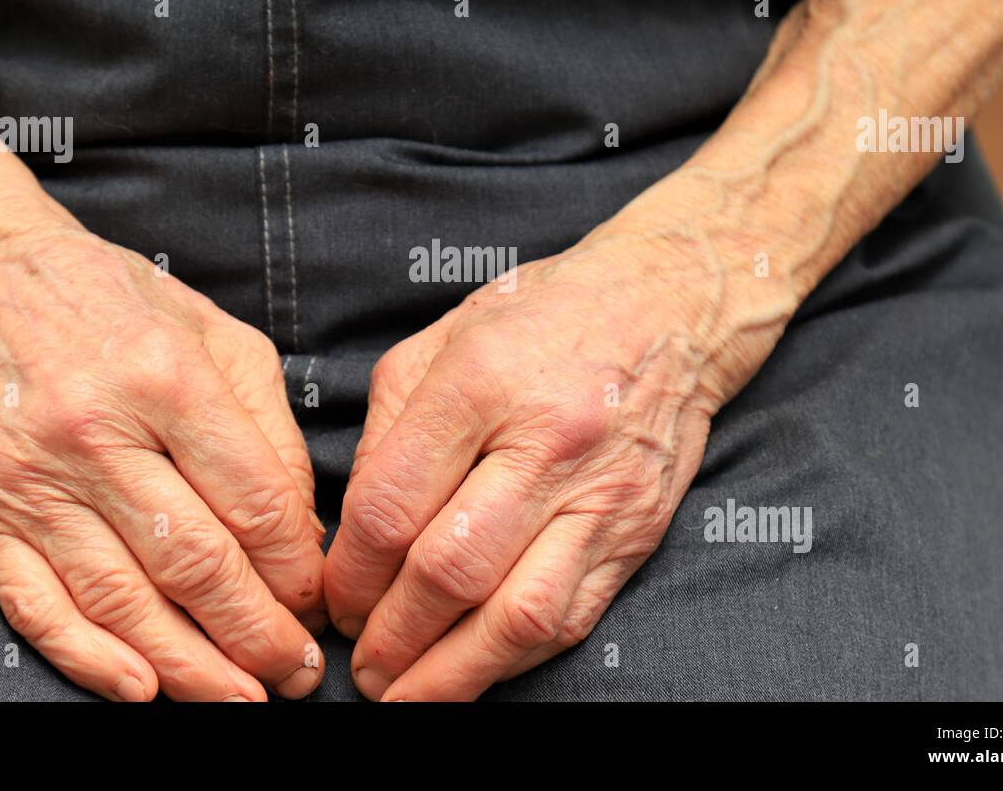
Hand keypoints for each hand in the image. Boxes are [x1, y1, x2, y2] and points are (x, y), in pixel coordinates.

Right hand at [0, 223, 326, 700]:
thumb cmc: (120, 306)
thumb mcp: (221, 338)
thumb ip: (271, 433)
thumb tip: (304, 535)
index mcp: (167, 379)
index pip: (252, 501)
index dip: (296, 568)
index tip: (319, 600)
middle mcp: (95, 433)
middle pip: (193, 562)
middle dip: (255, 632)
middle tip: (297, 673)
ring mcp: (32, 480)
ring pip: (120, 598)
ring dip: (188, 665)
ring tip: (240, 699)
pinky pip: (36, 604)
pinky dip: (89, 658)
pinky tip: (141, 689)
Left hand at [324, 228, 787, 699]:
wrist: (667, 308)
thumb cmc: (541, 318)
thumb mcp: (441, 340)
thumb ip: (389, 430)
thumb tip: (354, 532)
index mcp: (479, 384)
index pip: (391, 507)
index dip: (349, 574)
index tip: (335, 599)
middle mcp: (544, 443)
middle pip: (449, 571)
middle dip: (390, 635)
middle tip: (361, 662)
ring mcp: (598, 495)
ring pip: (516, 615)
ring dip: (449, 674)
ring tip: (405, 694)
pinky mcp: (635, 533)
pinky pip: (569, 618)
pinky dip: (511, 660)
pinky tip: (472, 670)